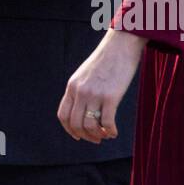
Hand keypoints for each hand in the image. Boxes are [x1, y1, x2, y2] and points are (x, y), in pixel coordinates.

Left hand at [57, 29, 146, 143]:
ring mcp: (95, 94)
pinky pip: (107, 123)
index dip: (69, 130)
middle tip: (96, 140)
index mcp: (72, 86)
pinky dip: (110, 132)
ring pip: (90, 126)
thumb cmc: (106, 59)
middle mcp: (80, 91)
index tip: (79, 136)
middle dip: (85, 136)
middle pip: (75, 124)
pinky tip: (114, 132)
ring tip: (106, 135)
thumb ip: (81, 90)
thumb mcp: (86, 74)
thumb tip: (84, 110)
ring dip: (98, 135)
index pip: (63, 115)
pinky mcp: (111, 96)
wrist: (120, 44)